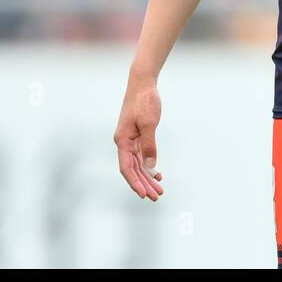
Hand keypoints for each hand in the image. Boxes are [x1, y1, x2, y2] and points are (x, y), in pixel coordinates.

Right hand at [115, 75, 163, 200]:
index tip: (144, 195)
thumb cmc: (144, 100)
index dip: (135, 182)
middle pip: (133, 169)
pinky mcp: (136, 135)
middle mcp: (123, 142)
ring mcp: (129, 139)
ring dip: (148, 177)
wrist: (143, 83)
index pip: (127, 167)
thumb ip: (149, 145)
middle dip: (144, 184)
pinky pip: (141, 156)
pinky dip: (149, 166)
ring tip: (159, 190)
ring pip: (138, 164)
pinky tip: (157, 174)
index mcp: (122, 140)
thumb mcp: (149, 123)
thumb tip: (150, 166)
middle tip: (157, 197)